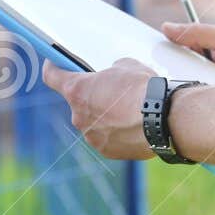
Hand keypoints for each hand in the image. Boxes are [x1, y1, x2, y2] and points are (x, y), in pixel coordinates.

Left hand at [38, 56, 156, 160]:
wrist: (163, 120)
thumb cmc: (143, 89)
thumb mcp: (125, 66)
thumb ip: (110, 71)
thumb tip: (112, 78)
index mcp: (77, 90)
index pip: (51, 76)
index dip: (53, 67)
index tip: (55, 63)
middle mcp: (78, 116)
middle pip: (77, 102)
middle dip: (91, 95)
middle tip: (112, 90)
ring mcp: (91, 136)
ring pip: (93, 121)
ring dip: (105, 115)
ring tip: (129, 110)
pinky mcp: (106, 150)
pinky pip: (106, 137)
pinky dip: (116, 131)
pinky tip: (134, 125)